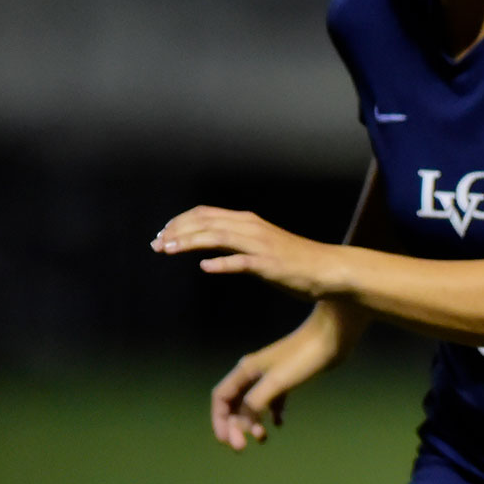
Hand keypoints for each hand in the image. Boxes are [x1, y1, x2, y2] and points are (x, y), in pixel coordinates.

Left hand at [153, 206, 335, 299]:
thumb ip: (233, 244)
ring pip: (218, 237)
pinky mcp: (269, 265)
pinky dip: (222, 263)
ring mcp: (260, 246)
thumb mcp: (259, 246)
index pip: (206, 214)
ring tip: (167, 251)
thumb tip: (204, 250)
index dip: (180, 221)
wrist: (327, 269)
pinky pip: (242, 262)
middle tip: (156, 244)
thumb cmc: (293, 260)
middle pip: (207, 223)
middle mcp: (252, 228)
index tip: (162, 234)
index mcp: (248, 222)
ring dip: (189, 243)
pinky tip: (206, 267)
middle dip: (177, 232)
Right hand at [209, 307, 355, 450]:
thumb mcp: (277, 382)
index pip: (221, 398)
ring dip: (254, 423)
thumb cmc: (303, 357)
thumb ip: (256, 403)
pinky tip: (280, 424)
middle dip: (236, 426)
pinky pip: (273, 400)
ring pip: (254, 404)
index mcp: (245, 371)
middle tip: (243, 448)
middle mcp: (254, 373)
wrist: (333, 336)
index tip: (227, 441)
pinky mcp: (289, 378)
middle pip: (236, 404)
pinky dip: (273, 413)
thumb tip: (242, 424)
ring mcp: (271, 376)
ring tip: (263, 438)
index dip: (220, 421)